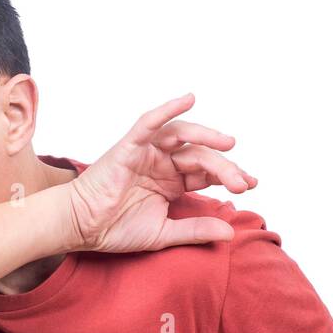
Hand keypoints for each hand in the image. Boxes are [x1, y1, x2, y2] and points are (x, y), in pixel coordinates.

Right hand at [67, 93, 253, 252]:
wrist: (81, 227)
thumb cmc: (114, 229)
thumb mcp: (164, 233)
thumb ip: (196, 230)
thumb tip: (230, 234)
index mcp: (171, 182)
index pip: (207, 172)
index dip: (230, 176)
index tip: (250, 185)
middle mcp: (162, 163)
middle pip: (200, 156)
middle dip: (224, 168)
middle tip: (242, 182)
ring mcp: (146, 152)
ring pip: (182, 136)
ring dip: (207, 136)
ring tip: (228, 145)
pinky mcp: (129, 146)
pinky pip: (149, 123)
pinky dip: (167, 109)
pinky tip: (189, 98)